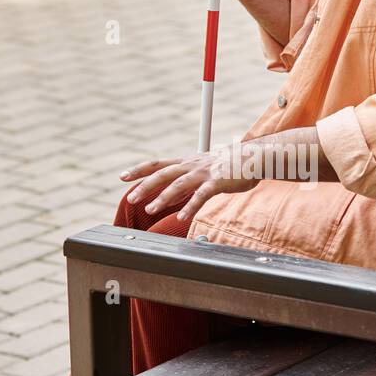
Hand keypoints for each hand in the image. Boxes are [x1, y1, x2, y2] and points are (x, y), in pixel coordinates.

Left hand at [120, 150, 257, 221]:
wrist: (253, 157)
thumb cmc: (228, 167)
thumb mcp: (202, 172)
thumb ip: (184, 184)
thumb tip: (165, 199)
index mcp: (186, 162)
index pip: (157, 164)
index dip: (139, 170)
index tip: (122, 177)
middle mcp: (191, 165)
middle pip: (163, 174)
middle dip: (144, 186)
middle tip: (130, 199)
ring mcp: (204, 173)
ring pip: (178, 184)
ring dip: (162, 198)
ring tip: (150, 210)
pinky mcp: (218, 181)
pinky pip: (201, 195)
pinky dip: (191, 206)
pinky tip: (182, 217)